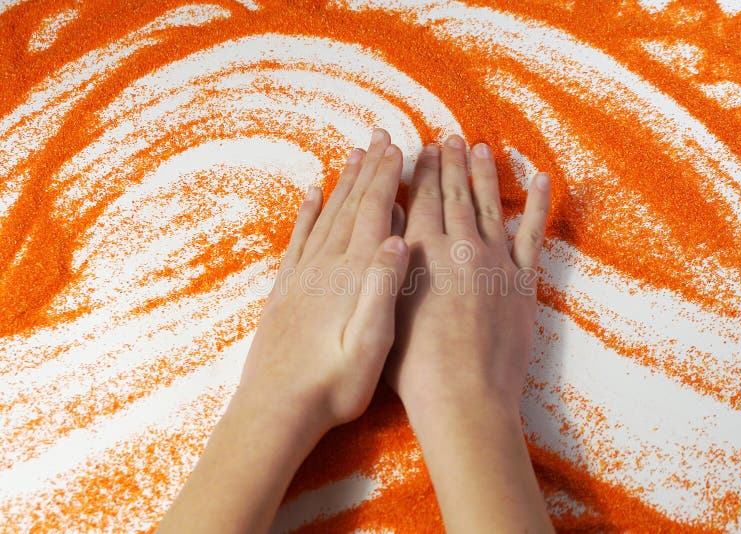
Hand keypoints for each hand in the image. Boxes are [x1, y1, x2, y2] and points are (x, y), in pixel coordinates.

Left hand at [234, 128, 408, 431]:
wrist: (277, 406)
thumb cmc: (332, 383)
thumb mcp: (371, 344)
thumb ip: (382, 289)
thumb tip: (401, 241)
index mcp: (352, 276)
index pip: (375, 215)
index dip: (388, 179)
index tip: (399, 149)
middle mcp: (327, 265)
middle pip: (352, 205)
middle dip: (369, 169)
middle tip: (379, 136)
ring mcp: (303, 274)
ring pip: (328, 215)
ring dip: (343, 183)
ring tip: (354, 155)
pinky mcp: (287, 287)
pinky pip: (299, 238)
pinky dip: (308, 211)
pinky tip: (312, 194)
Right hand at [386, 135, 549, 414]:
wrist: (464, 396)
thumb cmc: (413, 365)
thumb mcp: (385, 309)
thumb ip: (389, 266)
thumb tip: (391, 230)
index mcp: (423, 252)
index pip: (422, 198)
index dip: (422, 171)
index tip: (423, 148)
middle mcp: (460, 246)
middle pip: (454, 194)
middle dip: (451, 163)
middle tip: (451, 136)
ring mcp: (496, 261)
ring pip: (489, 205)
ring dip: (485, 174)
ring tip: (481, 147)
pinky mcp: (523, 281)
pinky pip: (533, 234)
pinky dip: (539, 205)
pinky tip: (541, 179)